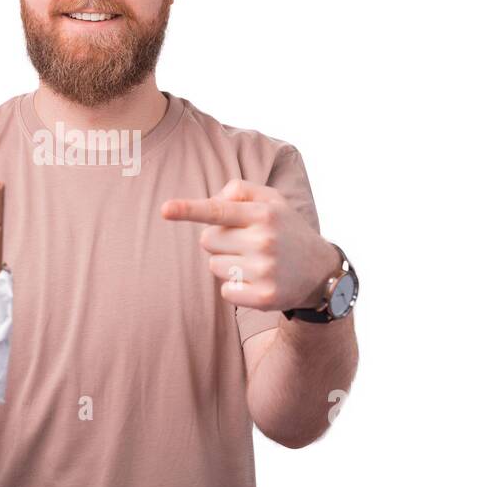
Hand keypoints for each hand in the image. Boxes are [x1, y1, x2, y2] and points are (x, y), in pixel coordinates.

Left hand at [161, 179, 339, 311]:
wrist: (320, 272)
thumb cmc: (286, 230)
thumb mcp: (272, 200)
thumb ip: (240, 190)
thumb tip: (211, 200)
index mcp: (264, 213)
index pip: (218, 210)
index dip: (189, 209)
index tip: (165, 209)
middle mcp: (264, 240)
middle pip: (207, 240)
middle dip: (220, 241)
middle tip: (248, 244)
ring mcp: (265, 270)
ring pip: (214, 266)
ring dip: (228, 265)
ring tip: (256, 262)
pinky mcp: (264, 297)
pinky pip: (225, 291)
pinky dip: (235, 288)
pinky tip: (256, 282)